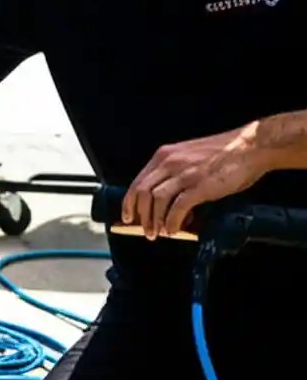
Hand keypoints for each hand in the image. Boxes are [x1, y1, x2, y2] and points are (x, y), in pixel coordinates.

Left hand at [121, 125, 265, 238]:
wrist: (251, 146)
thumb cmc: (224, 154)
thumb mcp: (189, 157)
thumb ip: (175, 174)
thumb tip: (167, 201)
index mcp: (164, 155)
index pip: (137, 182)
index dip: (130, 202)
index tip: (128, 217)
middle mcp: (169, 162)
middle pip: (142, 192)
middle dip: (140, 215)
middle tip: (145, 231)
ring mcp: (184, 173)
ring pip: (156, 200)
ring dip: (154, 220)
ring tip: (158, 234)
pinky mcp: (200, 185)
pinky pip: (178, 206)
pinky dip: (172, 221)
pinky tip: (173, 229)